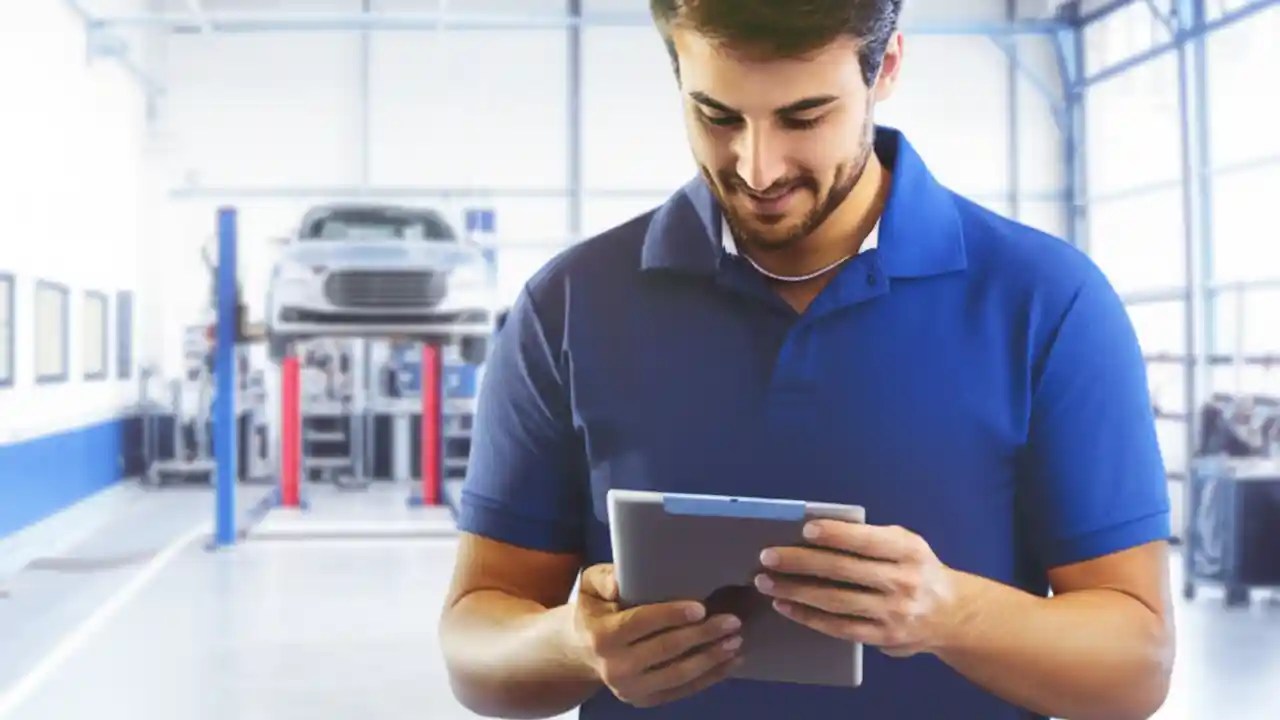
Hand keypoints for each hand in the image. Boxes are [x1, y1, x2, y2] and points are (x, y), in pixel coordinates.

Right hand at [568, 564, 743, 707]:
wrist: (582, 651)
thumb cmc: (594, 609)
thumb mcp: (590, 585)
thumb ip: (605, 578)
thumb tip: (620, 581)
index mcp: (602, 636)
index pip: (642, 623)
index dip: (671, 616)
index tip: (701, 608)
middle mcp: (615, 667)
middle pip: (666, 650)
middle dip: (702, 636)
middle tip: (732, 622)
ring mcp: (631, 689)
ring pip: (679, 674)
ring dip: (711, 658)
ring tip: (736, 641)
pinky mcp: (645, 701)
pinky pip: (682, 690)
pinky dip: (710, 678)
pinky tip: (730, 662)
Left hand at [755, 522, 963, 657]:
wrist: (953, 615)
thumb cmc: (917, 569)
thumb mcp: (906, 545)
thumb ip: (872, 539)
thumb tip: (817, 530)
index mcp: (908, 550)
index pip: (868, 541)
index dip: (836, 535)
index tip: (805, 529)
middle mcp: (903, 581)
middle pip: (844, 571)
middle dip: (801, 562)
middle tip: (768, 556)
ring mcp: (893, 613)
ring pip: (836, 601)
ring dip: (796, 590)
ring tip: (766, 581)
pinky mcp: (882, 637)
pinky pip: (838, 627)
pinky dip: (808, 616)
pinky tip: (785, 605)